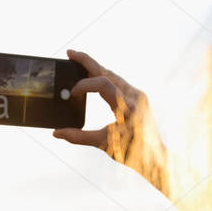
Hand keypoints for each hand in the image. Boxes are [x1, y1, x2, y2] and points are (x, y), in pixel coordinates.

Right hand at [54, 49, 169, 195]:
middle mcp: (135, 96)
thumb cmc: (131, 153)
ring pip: (113, 75)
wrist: (155, 158)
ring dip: (94, 67)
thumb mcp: (103, 144)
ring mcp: (137, 95)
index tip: (72, 93)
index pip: (103, 84)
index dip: (84, 85)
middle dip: (87, 62)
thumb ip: (78, 137)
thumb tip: (56, 133)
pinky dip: (103, 77)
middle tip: (70, 53)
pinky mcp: (137, 98)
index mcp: (128, 106)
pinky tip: (92, 75)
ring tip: (77, 61)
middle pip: (108, 72)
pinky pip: (118, 82)